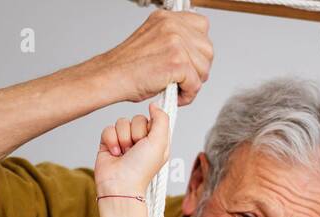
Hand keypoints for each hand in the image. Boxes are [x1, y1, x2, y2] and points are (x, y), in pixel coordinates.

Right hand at [93, 8, 212, 107]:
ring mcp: (175, 42)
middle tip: (182, 78)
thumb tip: (197, 53)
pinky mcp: (177, 62)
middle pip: (208, 50)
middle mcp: (172, 25)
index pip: (202, 26)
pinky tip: (174, 94)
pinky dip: (187, 95)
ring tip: (176, 87)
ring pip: (204, 68)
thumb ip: (175, 40)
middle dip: (199, 68)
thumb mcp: (155, 41)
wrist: (111, 77)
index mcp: (166, 18)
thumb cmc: (129, 66)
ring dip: (193, 83)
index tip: (190, 60)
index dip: (199, 47)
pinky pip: (196, 84)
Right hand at [95, 103, 170, 197]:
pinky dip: (111, 140)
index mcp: (157, 141)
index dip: (149, 127)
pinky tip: (114, 153)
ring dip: (123, 138)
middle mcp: (142, 140)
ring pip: (121, 122)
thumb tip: (154, 104)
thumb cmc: (142, 168)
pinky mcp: (109, 143)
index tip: (148, 139)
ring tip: (125, 153)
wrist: (120, 184)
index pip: (153, 119)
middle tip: (135, 149)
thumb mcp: (160, 142)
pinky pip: (108, 128)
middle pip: (137, 118)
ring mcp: (125, 141)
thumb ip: (161, 120)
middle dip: (135, 133)